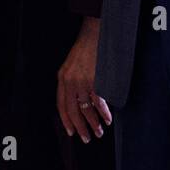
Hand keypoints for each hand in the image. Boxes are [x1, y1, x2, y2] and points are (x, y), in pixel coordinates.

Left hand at [57, 17, 110, 141]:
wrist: (95, 32)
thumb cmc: (86, 47)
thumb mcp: (72, 64)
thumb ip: (72, 80)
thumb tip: (79, 100)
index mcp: (62, 78)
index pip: (61, 105)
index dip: (66, 120)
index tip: (71, 132)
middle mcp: (69, 81)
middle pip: (73, 110)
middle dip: (80, 127)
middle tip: (87, 138)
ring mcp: (82, 81)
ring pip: (86, 109)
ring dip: (93, 123)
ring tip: (99, 132)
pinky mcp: (94, 79)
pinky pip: (98, 101)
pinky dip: (104, 112)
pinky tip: (108, 119)